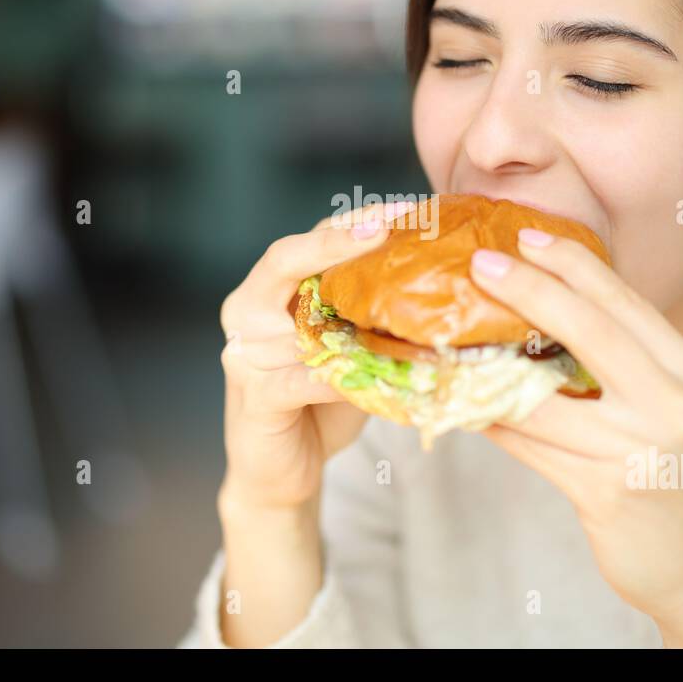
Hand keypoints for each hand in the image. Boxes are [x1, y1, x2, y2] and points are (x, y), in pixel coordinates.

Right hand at [217, 199, 416, 511]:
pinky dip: (333, 377)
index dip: (354, 221)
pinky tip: (368, 372)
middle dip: (338, 240)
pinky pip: (296, 379)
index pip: (311, 240)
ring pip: (290, 318)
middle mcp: (248, 311)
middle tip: (387, 225)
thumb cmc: (320, 403)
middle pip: (286, 259)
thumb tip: (437, 281)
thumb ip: (368, 315)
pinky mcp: (254, 398)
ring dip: (343, 310)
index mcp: (270, 290)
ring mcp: (244, 354)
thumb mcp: (349, 349)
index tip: (403, 208)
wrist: (282, 473)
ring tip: (392, 296)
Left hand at [468, 229, 682, 647]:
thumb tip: (545, 309)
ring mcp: (640, 449)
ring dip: (490, 366)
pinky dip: (493, 420)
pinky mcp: (607, 491)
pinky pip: (532, 446)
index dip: (573, 265)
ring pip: (545, 396)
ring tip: (449, 338)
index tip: (527, 237)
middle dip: (531, 290)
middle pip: (592, 330)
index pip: (626, 302)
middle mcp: (674, 403)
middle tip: (481, 264)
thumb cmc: (675, 474)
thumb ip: (626, 361)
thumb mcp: (671, 407)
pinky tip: (464, 403)